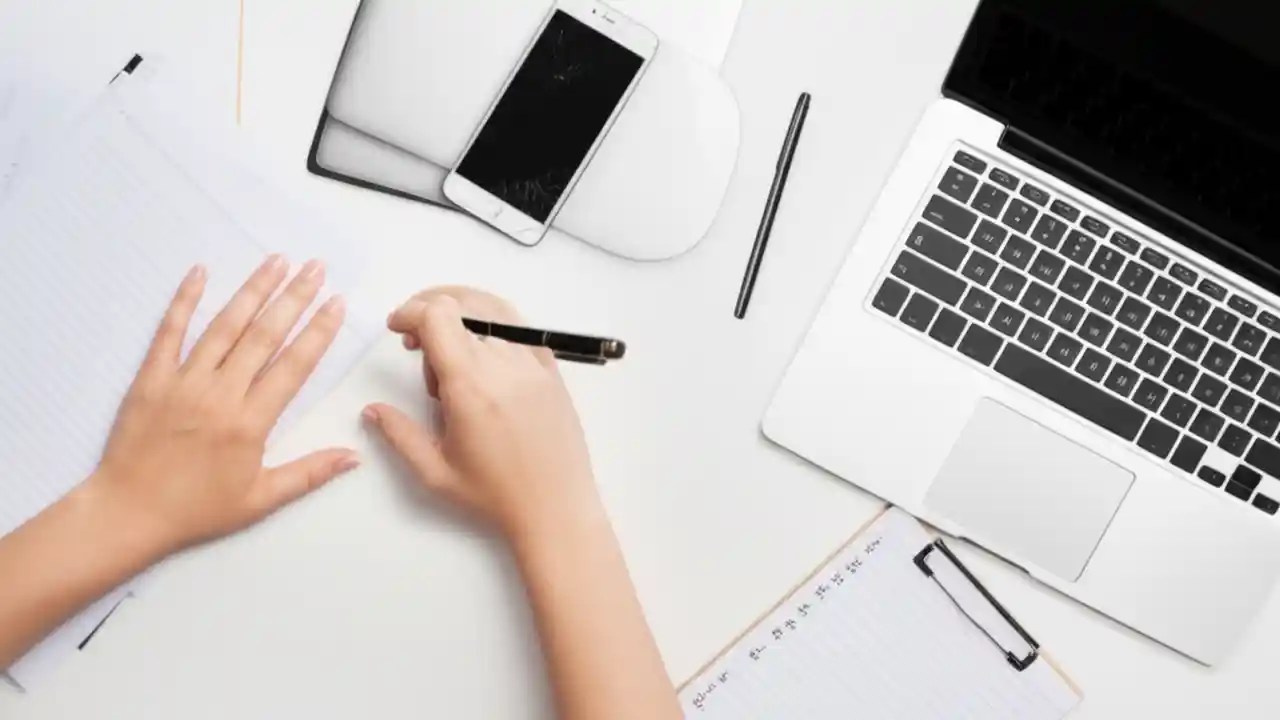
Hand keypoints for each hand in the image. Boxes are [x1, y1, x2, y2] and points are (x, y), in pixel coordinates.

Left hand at [83, 256, 358, 557]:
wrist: (128, 513)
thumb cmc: (197, 510)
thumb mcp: (261, 499)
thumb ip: (310, 473)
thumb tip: (355, 455)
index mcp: (251, 422)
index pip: (293, 365)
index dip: (318, 332)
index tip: (336, 303)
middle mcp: (220, 394)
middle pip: (264, 336)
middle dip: (294, 298)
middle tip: (316, 267)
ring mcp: (183, 381)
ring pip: (224, 327)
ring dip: (253, 291)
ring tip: (277, 261)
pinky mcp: (151, 378)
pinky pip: (169, 332)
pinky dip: (184, 300)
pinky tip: (200, 272)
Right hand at [363, 288, 600, 545]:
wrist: (556, 508)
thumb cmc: (494, 495)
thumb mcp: (435, 472)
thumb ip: (399, 434)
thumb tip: (372, 409)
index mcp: (470, 384)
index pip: (437, 315)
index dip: (409, 312)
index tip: (396, 329)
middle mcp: (503, 363)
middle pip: (462, 306)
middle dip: (430, 314)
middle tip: (415, 346)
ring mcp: (532, 362)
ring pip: (492, 312)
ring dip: (462, 316)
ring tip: (448, 349)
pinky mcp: (552, 369)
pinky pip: (521, 328)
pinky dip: (495, 325)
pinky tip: (484, 352)